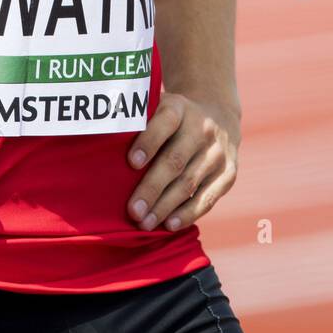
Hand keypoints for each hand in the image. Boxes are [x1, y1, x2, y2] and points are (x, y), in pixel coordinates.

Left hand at [125, 92, 240, 232]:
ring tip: (145, 223)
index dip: (149, 141)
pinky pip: (207, 198)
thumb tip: (103, 142)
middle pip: (175, 161)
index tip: (131, 162)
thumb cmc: (172, 120)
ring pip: (189, 183)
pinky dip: (188, 213)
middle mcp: (202, 129)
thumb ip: (137, 122)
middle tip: (133, 210)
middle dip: (152, 188)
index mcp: (180, 108)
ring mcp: (217, 153)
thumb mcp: (158, 108)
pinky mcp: (228, 174)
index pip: (165, 122)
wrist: (218, 116)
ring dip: (165, 206)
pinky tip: (169, 224)